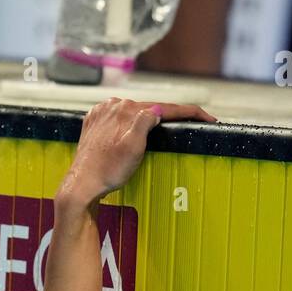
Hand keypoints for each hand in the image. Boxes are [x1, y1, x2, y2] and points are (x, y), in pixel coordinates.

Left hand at [55, 98, 215, 212]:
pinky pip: (118, 118)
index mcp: (125, 110)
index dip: (190, 113)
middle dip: (168, 117)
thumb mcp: (134, 148)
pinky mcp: (93, 123)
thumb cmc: (108, 170)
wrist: (83, 184)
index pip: (165, 108)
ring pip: (133, 113)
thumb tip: (157, 109)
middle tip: (188, 125)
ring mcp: (101, 114)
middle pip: (149, 109)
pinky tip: (132, 132)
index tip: (208, 118)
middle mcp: (112, 106)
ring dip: (147, 120)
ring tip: (162, 131)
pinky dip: (129, 123)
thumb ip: (145, 122)